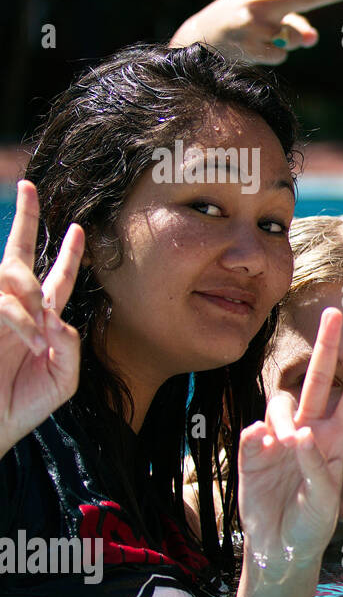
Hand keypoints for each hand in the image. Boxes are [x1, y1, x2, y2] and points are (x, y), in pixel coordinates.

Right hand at [0, 181, 82, 455]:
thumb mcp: (61, 381)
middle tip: (30, 187)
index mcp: (40, 323)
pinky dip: (17, 318)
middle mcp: (14, 312)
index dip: (69, 254)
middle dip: (25, 222)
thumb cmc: (22, 408)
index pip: (56, 280)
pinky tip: (31, 338)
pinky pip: (0, 306)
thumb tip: (59, 318)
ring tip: (37, 329)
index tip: (79, 227)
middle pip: (18, 258)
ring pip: (8, 279)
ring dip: (26, 296)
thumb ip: (70, 351)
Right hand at [171, 0, 342, 64]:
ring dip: (290, 41)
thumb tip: (312, 38)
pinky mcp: (253, 46)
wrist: (198, 40)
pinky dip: (273, 55)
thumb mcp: (263, 9)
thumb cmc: (239, 20)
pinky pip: (282, 55)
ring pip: (299, 36)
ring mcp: (257, 22)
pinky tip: (252, 48)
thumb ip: (294, 19)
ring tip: (262, 36)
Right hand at [237, 307, 342, 573]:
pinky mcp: (252, 451)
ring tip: (286, 446)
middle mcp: (309, 431)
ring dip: (284, 418)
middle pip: (319, 379)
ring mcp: (279, 438)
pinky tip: (261, 456)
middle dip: (327, 345)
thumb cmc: (311, 525)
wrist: (277, 548)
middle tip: (335, 309)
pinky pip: (251, 433)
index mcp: (335, 441)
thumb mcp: (322, 501)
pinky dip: (257, 441)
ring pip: (280, 404)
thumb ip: (312, 468)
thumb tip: (296, 433)